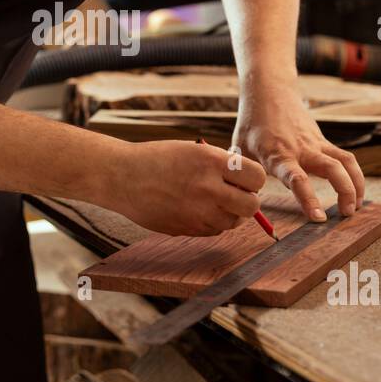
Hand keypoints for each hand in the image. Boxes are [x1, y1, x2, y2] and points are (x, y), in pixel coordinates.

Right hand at [109, 138, 265, 236]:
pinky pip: (214, 231)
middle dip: (248, 201)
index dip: (253, 180)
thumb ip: (222, 165)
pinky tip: (196, 209)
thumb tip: (247, 183)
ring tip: (211, 200)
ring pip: (233, 222)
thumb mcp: (194, 150)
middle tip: (234, 194)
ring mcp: (197, 212)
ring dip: (229, 214)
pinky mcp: (187, 229)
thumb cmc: (158, 159)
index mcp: (211, 161)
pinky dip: (211, 222)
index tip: (244, 179)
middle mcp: (208, 188)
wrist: (123, 176)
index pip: (257, 178)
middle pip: (252, 206)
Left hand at [233, 82, 364, 220]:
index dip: (308, 198)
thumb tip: (241, 201)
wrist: (270, 92)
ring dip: (356, 185)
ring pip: (346, 162)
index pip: (296, 179)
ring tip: (356, 207)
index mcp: (278, 154)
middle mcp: (301, 149)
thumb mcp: (239, 149)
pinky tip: (353, 193)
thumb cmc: (252, 125)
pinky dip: (354, 176)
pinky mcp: (324, 141)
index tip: (319, 218)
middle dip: (345, 192)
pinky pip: (345, 158)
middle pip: (333, 169)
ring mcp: (316, 144)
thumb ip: (242, 176)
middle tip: (346, 215)